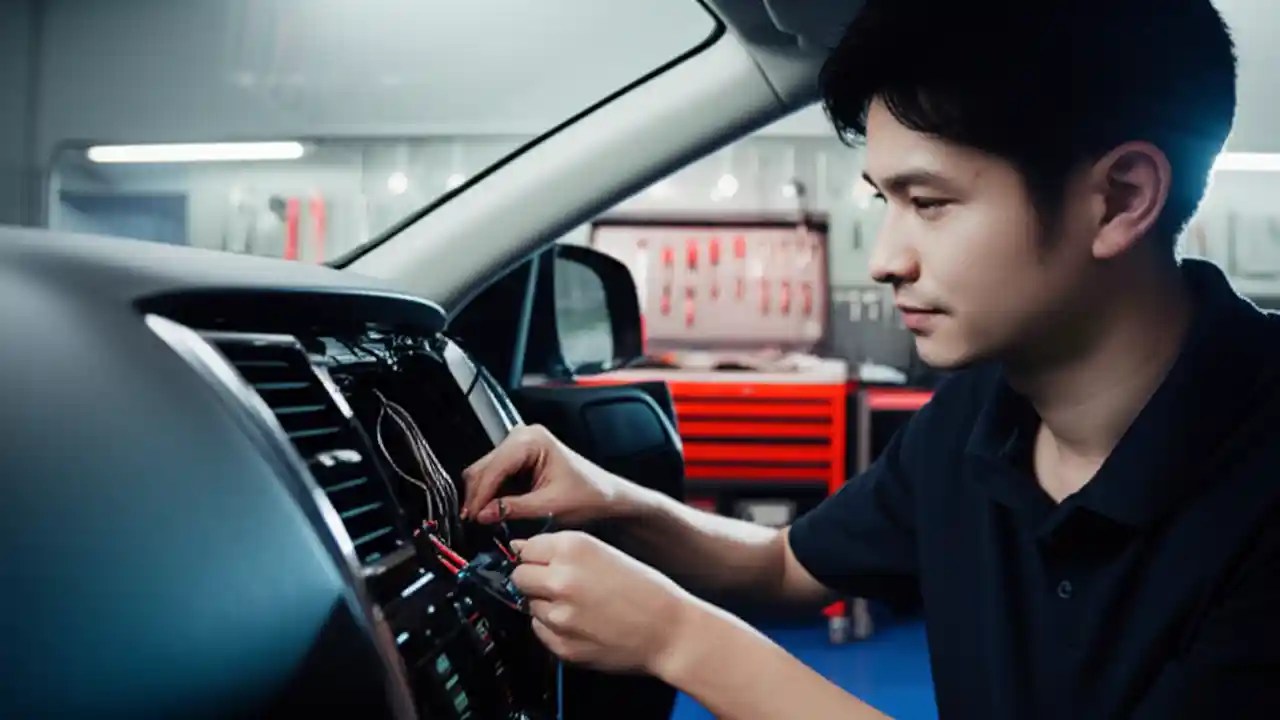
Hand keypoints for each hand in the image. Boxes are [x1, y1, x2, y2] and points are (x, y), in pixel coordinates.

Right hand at [461, 425, 633, 526]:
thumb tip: (482, 514)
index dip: (480, 494)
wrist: (606, 496)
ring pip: (485, 472)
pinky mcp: (518, 460)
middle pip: (484, 467)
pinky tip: (491, 512)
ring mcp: (519, 447)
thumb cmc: (589, 495)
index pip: (495, 467)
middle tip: (472, 522)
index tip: (471, 517)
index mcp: (532, 440)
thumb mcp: (550, 506)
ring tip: (481, 520)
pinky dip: (491, 496)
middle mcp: (522, 437)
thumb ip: (513, 509)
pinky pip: (495, 477)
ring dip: (482, 497)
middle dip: (477, 496)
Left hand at [510, 531, 696, 674]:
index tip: (545, 562)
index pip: (525, 548)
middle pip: (519, 577)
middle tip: (560, 585)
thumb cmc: (645, 590)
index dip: (535, 556)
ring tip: (580, 606)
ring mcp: (559, 616)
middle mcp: (561, 580)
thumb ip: (563, 550)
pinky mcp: (561, 646)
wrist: (669, 630)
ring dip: (546, 605)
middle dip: (534, 580)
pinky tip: (582, 624)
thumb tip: (520, 550)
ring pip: (529, 605)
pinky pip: (540, 631)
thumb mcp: (606, 552)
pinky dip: (554, 628)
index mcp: (573, 549)